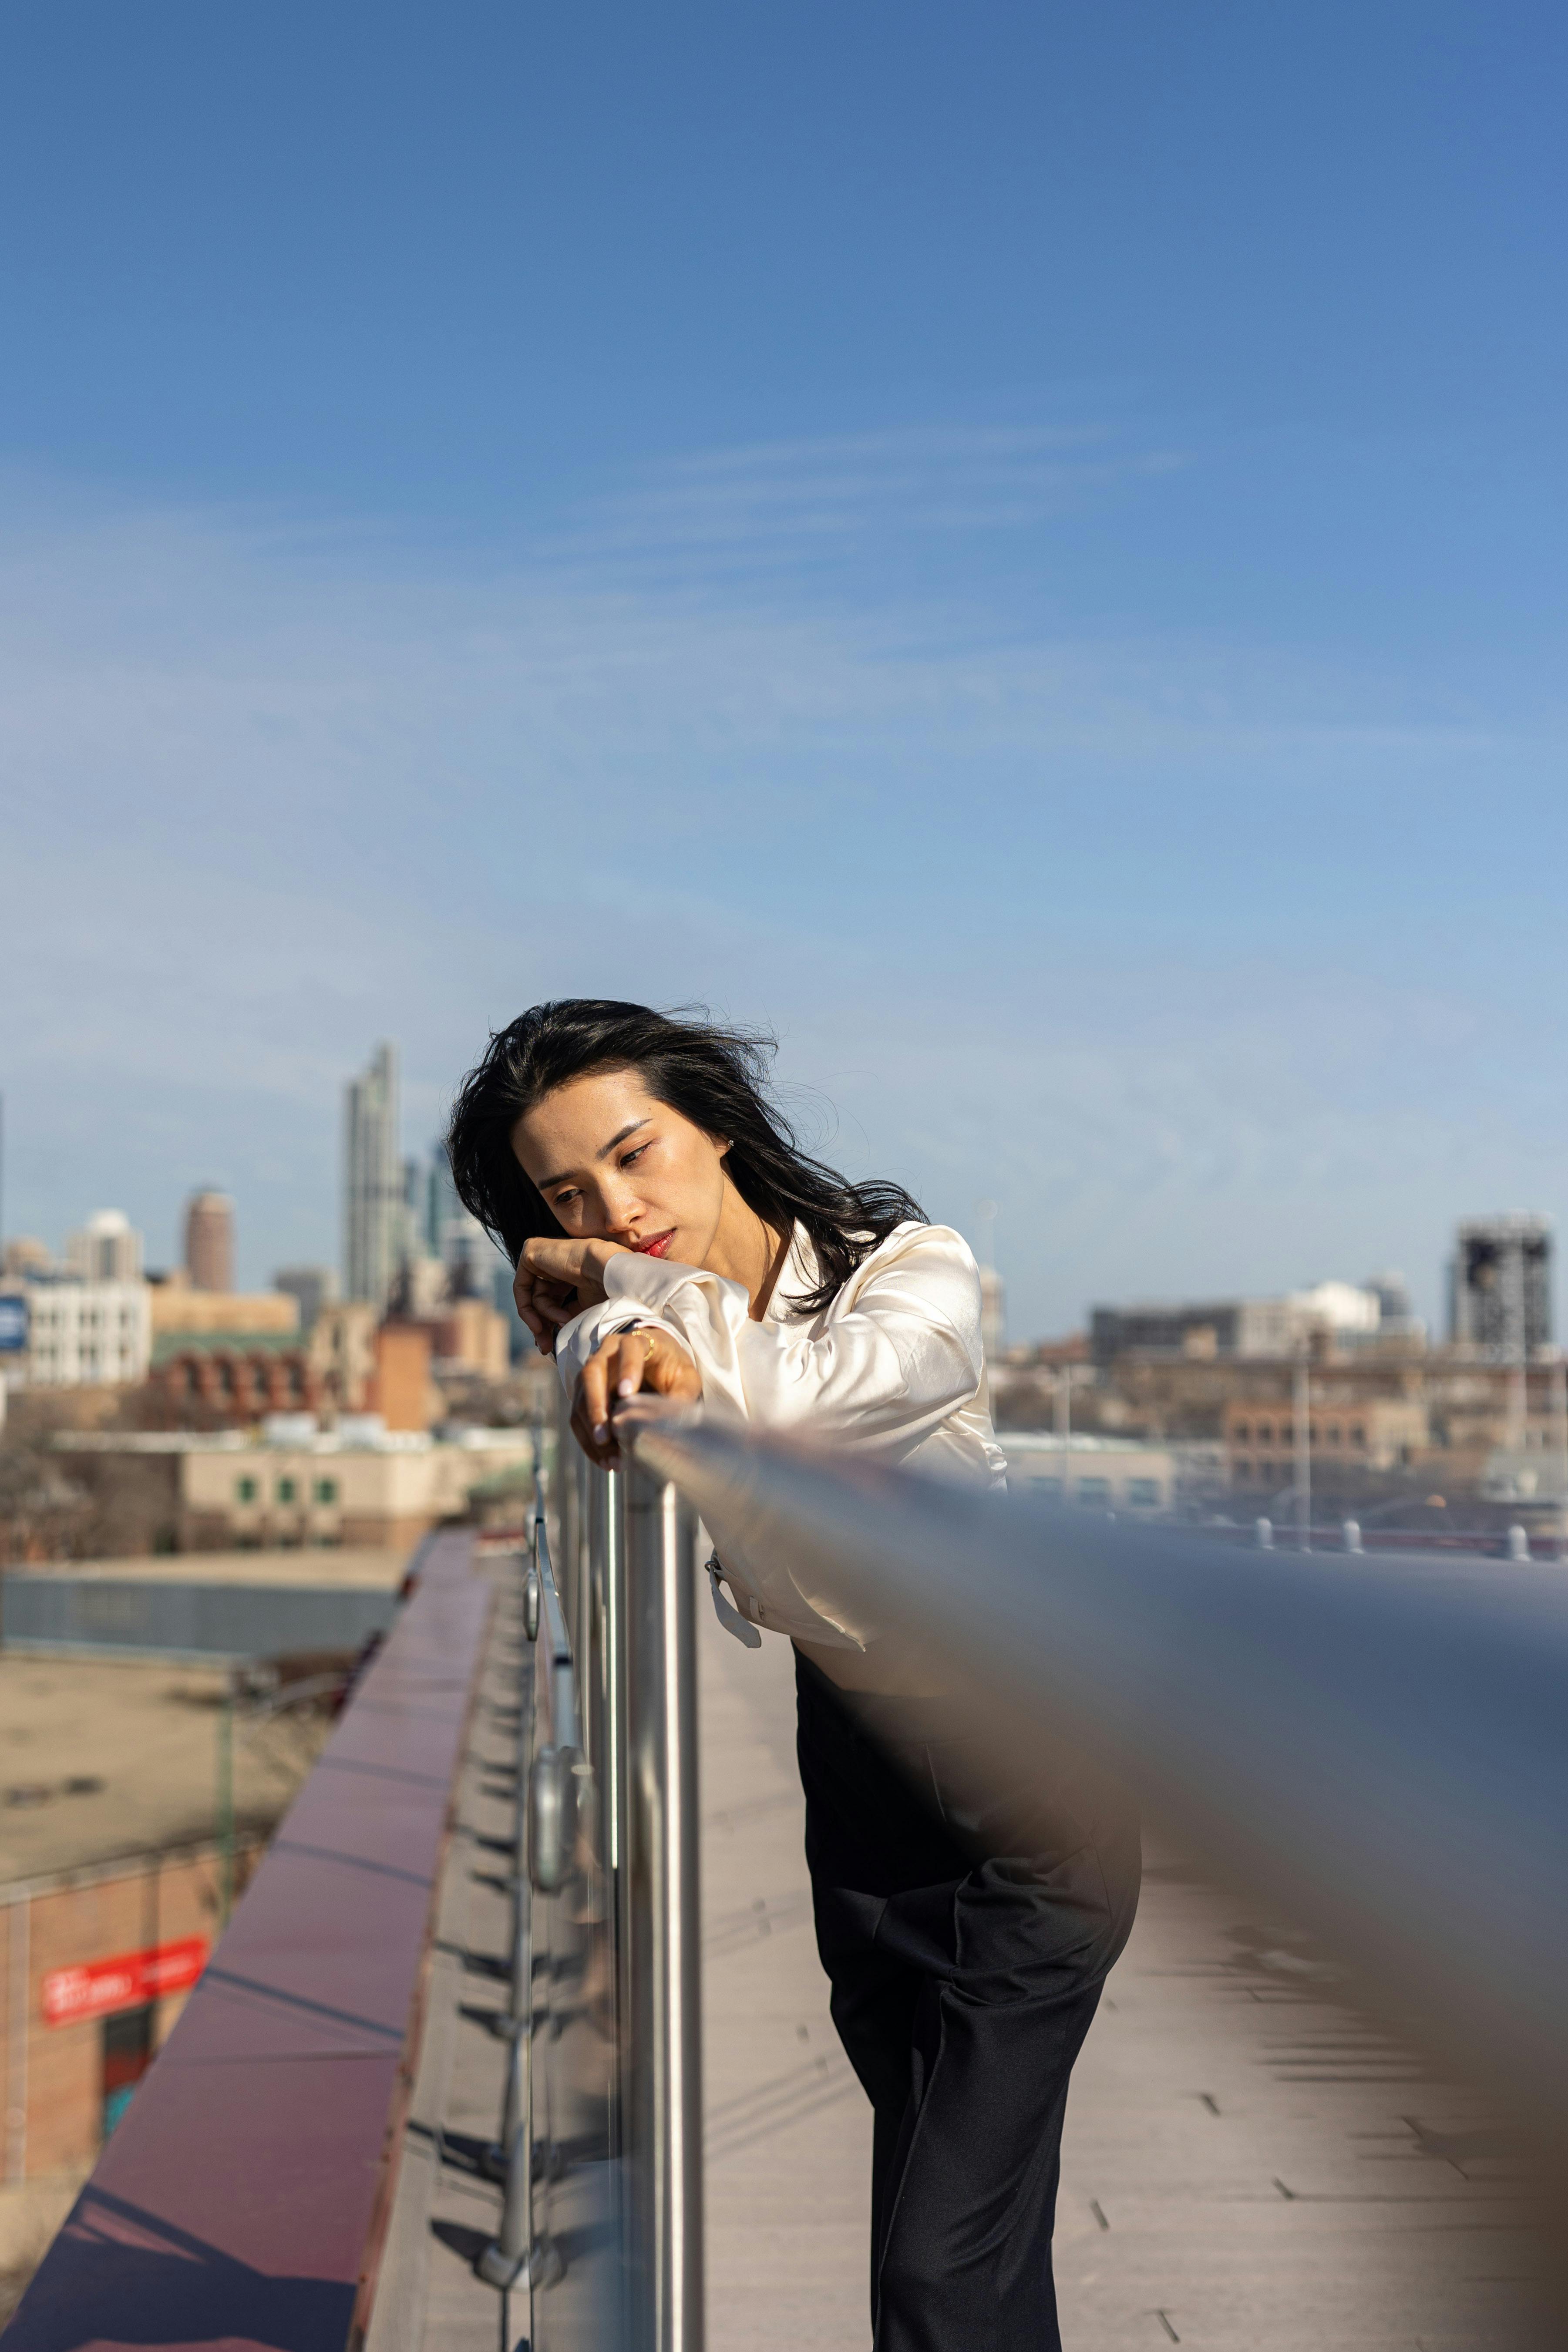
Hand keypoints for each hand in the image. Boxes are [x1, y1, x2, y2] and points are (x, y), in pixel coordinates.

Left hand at [514, 1237, 629, 1354]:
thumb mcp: (582, 1310)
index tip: (549, 1346)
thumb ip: (562, 1318)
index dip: (548, 1324)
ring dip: (545, 1317)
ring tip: (563, 1323)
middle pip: (539, 1300)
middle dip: (542, 1326)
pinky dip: (528, 1309)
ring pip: (531, 1297)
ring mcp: (542, 1254)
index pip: (551, 1300)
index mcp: (569, 1271)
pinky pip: (521, 1287)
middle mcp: (554, 1262)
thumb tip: (543, 1340)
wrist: (608, 1271)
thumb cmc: (605, 1290)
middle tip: (545, 1348)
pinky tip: (540, 1323)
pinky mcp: (530, 1252)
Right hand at [572, 1327, 701, 1466]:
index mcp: (636, 1342)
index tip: (627, 1394)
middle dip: (596, 1407)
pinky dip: (588, 1440)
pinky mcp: (584, 1393)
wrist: (653, 1362)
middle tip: (605, 1436)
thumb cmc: (670, 1367)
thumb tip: (672, 1421)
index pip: (629, 1350)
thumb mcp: (685, 1377)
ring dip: (592, 1431)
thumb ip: (682, 1394)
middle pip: (592, 1374)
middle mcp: (607, 1353)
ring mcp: (591, 1373)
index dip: (627, 1369)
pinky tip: (604, 1459)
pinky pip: (578, 1417)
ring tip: (610, 1459)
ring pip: (581, 1399)